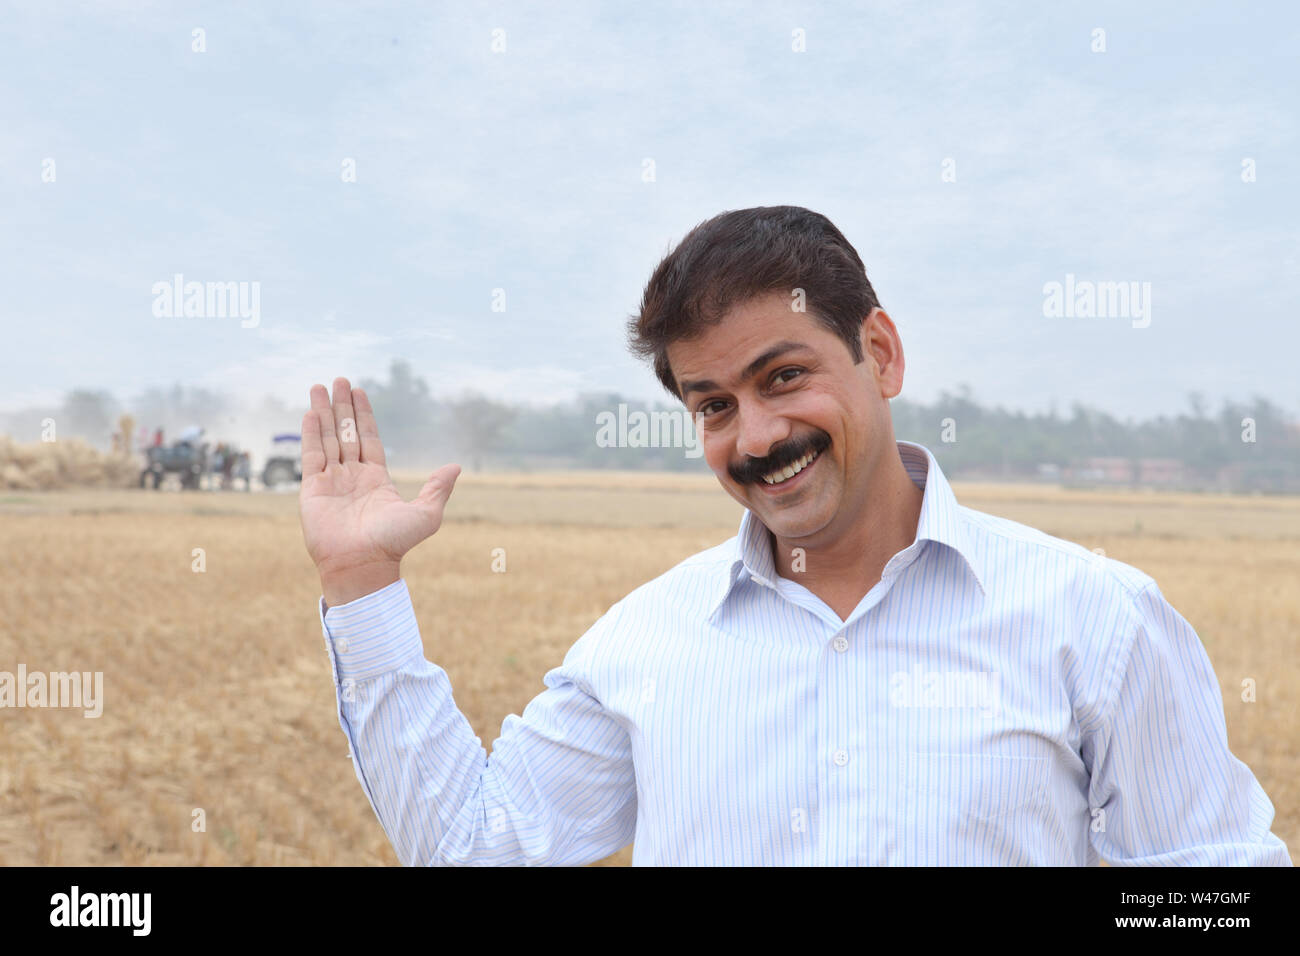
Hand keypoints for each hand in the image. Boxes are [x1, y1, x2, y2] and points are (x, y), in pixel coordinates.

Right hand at [299, 377, 460, 606]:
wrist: (364, 565)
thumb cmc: (394, 544)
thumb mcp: (426, 514)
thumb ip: (438, 488)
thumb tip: (456, 466)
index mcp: (377, 479)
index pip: (369, 438)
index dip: (364, 415)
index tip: (359, 391)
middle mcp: (353, 476)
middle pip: (346, 432)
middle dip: (343, 406)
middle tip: (339, 379)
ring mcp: (332, 481)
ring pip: (327, 438)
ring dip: (323, 412)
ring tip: (319, 386)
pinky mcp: (313, 489)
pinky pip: (311, 455)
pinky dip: (311, 433)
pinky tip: (310, 412)